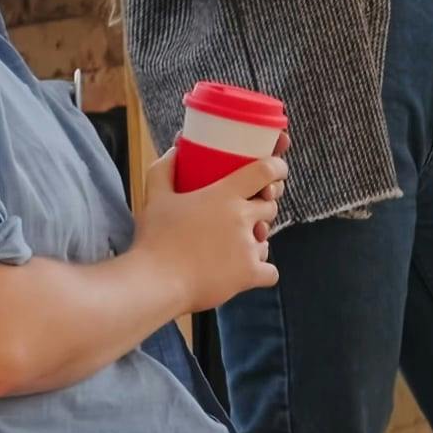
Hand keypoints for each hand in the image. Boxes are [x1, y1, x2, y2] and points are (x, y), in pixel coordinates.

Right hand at [135, 150, 281, 311]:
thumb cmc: (154, 239)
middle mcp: (242, 218)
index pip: (266, 171)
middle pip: (270, 206)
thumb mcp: (155, 198)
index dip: (277, 168)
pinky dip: (260, 271)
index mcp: (224, 195)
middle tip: (241, 216)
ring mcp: (249, 246)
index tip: (277, 172)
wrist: (154, 281)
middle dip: (260, 209)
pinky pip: (270, 271)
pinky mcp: (250, 273)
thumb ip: (165, 170)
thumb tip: (175, 151)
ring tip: (231, 247)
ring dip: (255, 241)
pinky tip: (242, 269)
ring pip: (266, 239)